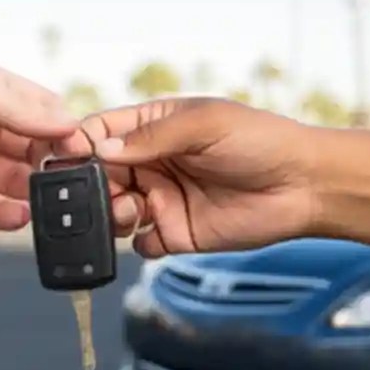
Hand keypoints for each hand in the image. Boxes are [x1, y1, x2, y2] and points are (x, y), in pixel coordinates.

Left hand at [0, 55, 77, 229]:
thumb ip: (16, 106)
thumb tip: (69, 122)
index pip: (40, 106)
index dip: (65, 127)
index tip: (88, 148)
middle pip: (32, 146)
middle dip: (55, 164)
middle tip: (79, 184)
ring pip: (14, 182)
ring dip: (36, 193)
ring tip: (55, 206)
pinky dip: (7, 215)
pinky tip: (21, 218)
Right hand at [47, 98, 320, 256]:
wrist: (303, 186)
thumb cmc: (260, 141)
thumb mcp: (204, 124)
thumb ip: (152, 136)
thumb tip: (101, 148)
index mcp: (154, 126)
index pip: (101, 131)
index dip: (78, 143)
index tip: (66, 156)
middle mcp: (152, 163)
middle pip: (98, 175)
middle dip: (88, 185)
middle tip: (100, 191)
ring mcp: (162, 199)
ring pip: (113, 211)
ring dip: (109, 214)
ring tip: (128, 213)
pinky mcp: (176, 233)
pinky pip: (140, 244)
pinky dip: (134, 244)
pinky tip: (151, 233)